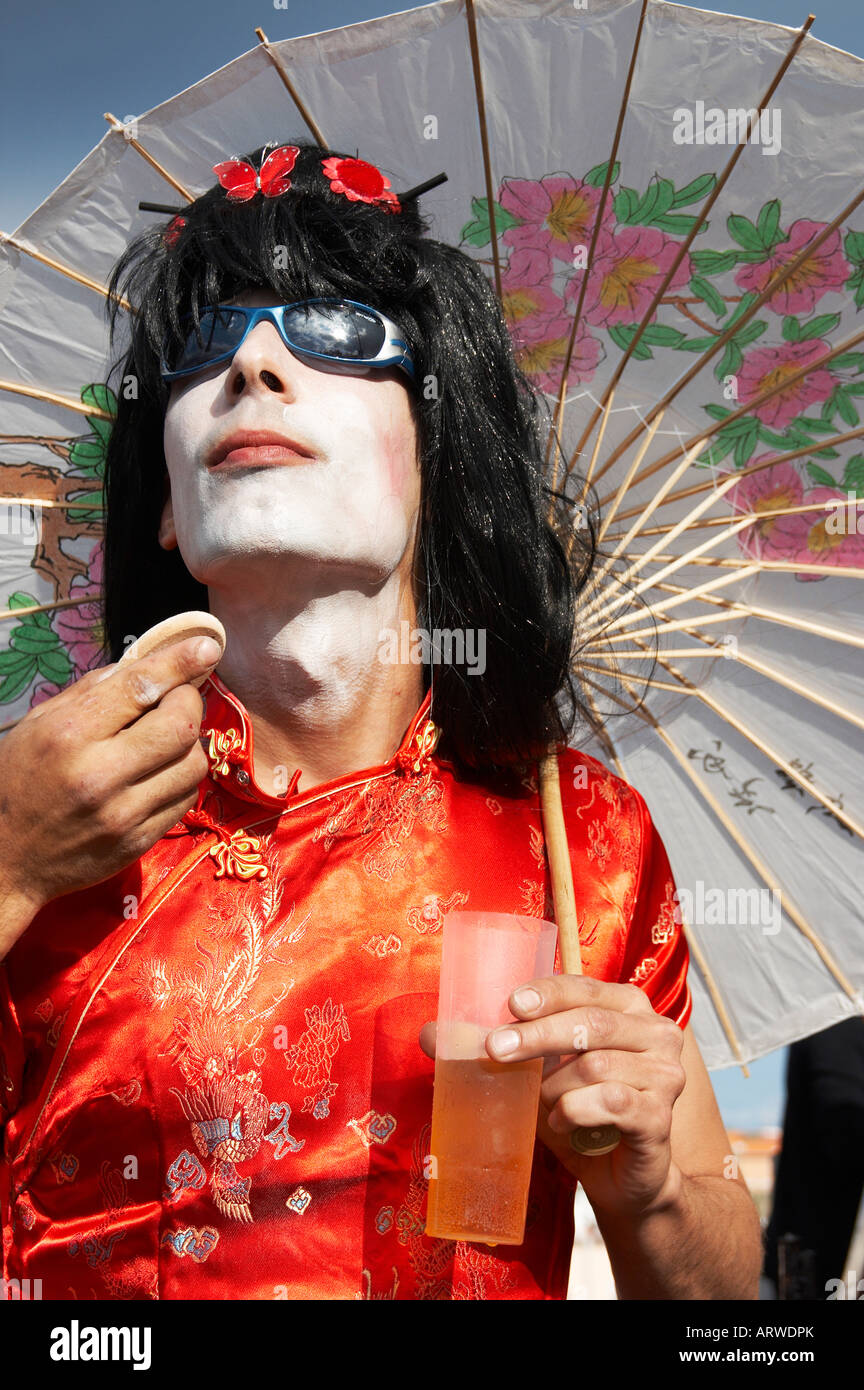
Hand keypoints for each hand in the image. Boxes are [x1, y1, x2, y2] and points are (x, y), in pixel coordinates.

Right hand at [0, 636, 219, 956]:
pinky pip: (185, 799)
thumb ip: (93, 691)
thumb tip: (146, 662)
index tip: (206, 646)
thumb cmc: (18, 781)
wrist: (4, 859)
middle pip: (181, 726)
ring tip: (163, 741)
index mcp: (69, 735)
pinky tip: (159, 773)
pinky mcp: (139, 842)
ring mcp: (123, 814)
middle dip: (187, 703)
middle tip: (175, 700)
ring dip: (188, 744)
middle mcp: (100, 774)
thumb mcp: (39, 724)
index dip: (179, 662)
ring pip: (193, 764)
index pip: (140, 687)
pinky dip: (181, 779)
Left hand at [420, 974, 685, 1218]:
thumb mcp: (535, 1076)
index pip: (584, 987)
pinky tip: (562, 1123)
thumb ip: (494, 1048)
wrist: (623, 1178)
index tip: (511, 1003)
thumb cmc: (579, 1113)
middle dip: (536, 1036)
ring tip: (542, 1106)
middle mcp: (654, 1033)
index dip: (547, 993)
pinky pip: (612, 1102)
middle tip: (495, 1050)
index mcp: (627, 1007)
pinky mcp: (659, 1115)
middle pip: (589, 1023)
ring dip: (554, 1088)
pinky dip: (576, 1111)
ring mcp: (664, 1074)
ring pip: (595, 1065)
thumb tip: (430, 1034)